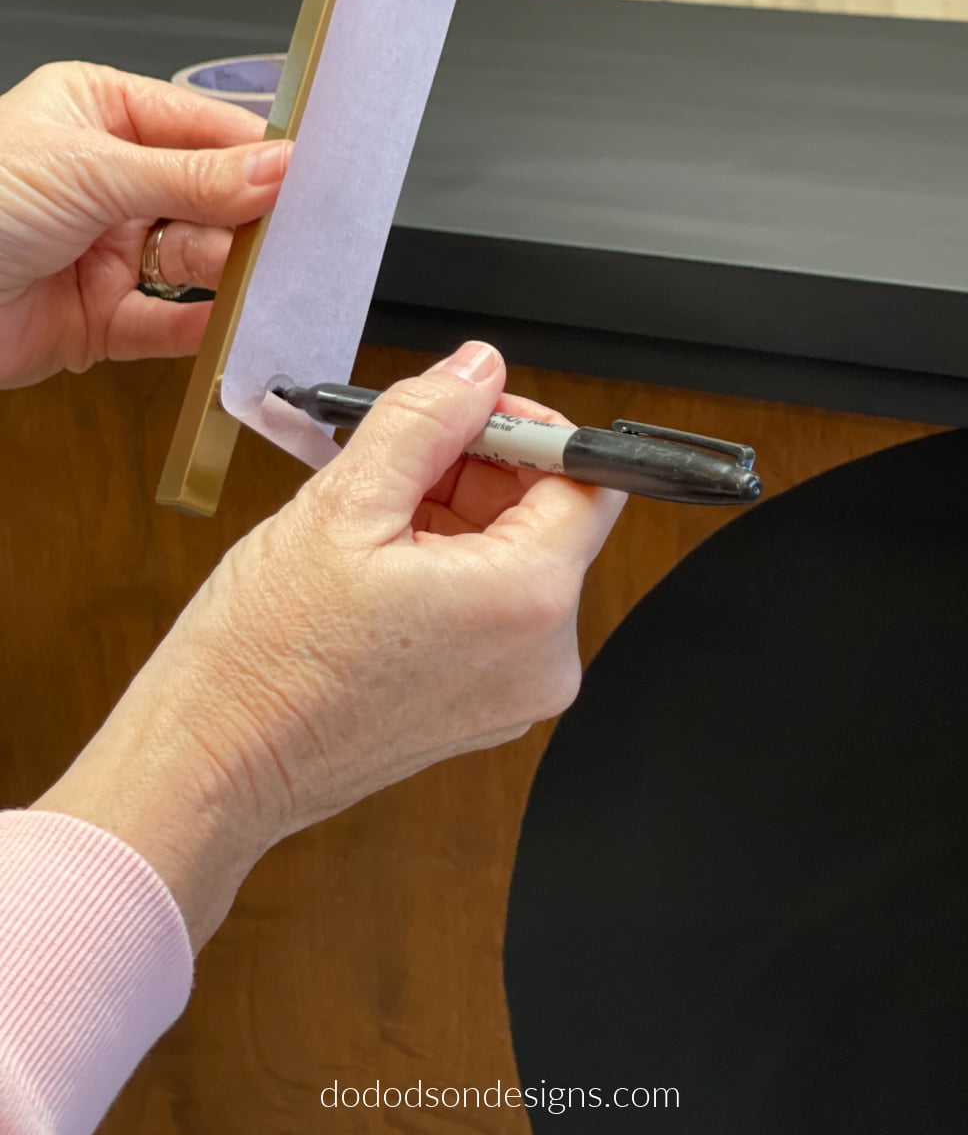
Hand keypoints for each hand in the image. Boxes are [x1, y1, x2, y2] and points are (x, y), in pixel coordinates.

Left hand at [0, 60, 291, 387]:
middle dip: (246, 220)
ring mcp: (109, 251)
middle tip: (292, 235)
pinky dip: (203, 329)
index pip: (203, 128)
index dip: (257, 154)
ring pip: (198, 263)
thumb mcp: (89, 169)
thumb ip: (193, 177)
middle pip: (210, 199)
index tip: (309, 176)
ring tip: (263, 281)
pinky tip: (228, 325)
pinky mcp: (105, 318)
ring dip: (229, 275)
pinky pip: (173, 323)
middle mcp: (109, 180)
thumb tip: (275, 166)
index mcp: (100, 114)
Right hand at [35, 342, 626, 948]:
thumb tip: (476, 370)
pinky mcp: (483, 709)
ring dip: (460, 515)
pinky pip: (494, 611)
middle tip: (403, 456)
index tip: (472, 411)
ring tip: (376, 516)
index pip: (588, 480)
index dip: (533, 429)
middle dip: (485, 470)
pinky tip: (381, 562)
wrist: (213, 764)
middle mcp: (541, 659)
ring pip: (519, 562)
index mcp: (525, 602)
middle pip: (554, 521)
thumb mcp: (342, 505)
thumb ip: (425, 419)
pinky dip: (451, 568)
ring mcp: (514, 693)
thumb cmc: (265, 659)